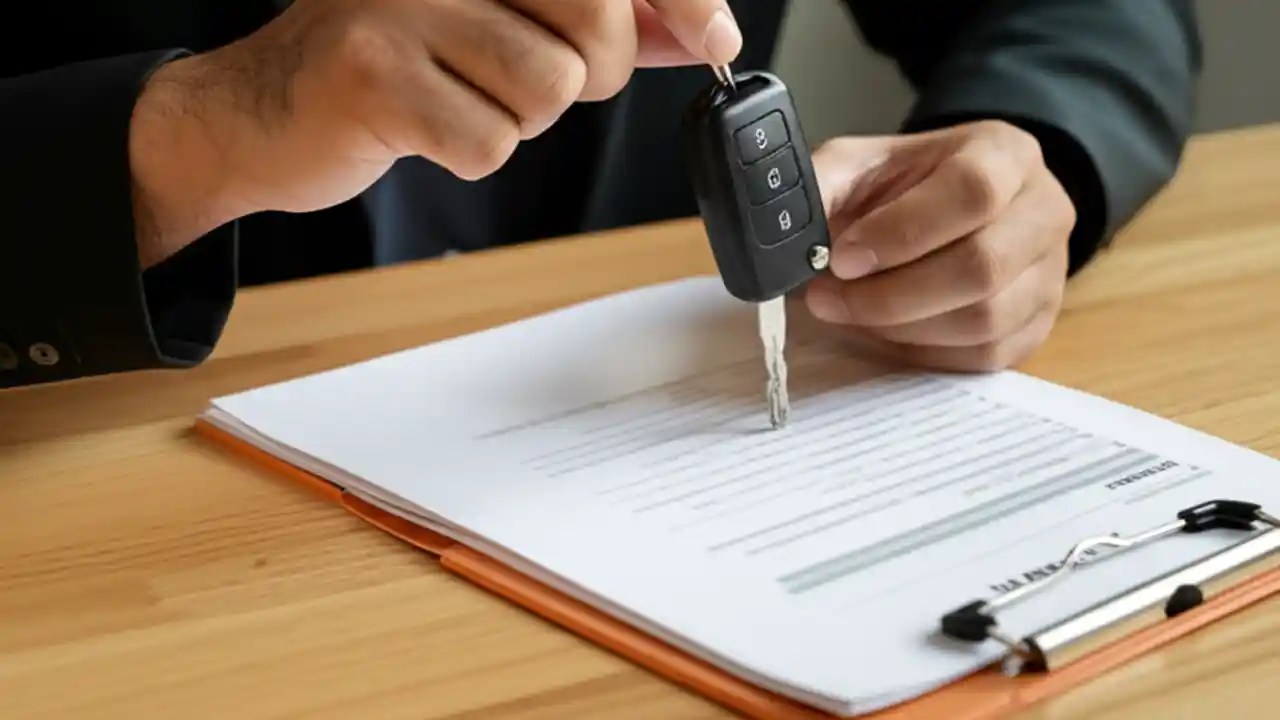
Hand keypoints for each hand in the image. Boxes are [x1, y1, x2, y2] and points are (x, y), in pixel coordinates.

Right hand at [128, 0, 741, 266]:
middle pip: (596, 19)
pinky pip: (490, 142)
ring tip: (460, 98)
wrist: (263, 113)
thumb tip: (702, 28)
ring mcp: (403, 4)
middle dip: (589, 71)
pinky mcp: (372, 73)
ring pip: (548, 87)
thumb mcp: (503, 25)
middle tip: (526, 79)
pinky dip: (472, 152)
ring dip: (520, 117)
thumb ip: (601, 21)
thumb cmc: (393, 67)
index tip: (713, 35)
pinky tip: (426, 128)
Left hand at [803, 120, 1076, 371]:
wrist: (943, 213)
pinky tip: (886, 331)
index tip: (842, 258)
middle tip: (828, 297)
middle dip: (890, 295)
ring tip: (851, 311)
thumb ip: (821, 184)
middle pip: (982, 267)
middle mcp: (1044, 210)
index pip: (972, 192)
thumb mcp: (858, 166)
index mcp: (1004, 154)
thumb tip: (783, 227)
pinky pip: (983, 356)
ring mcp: (1049, 273)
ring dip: (901, 328)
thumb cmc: (902, 189)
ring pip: (984, 320)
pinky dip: (923, 352)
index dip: (902, 233)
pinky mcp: (1037, 325)